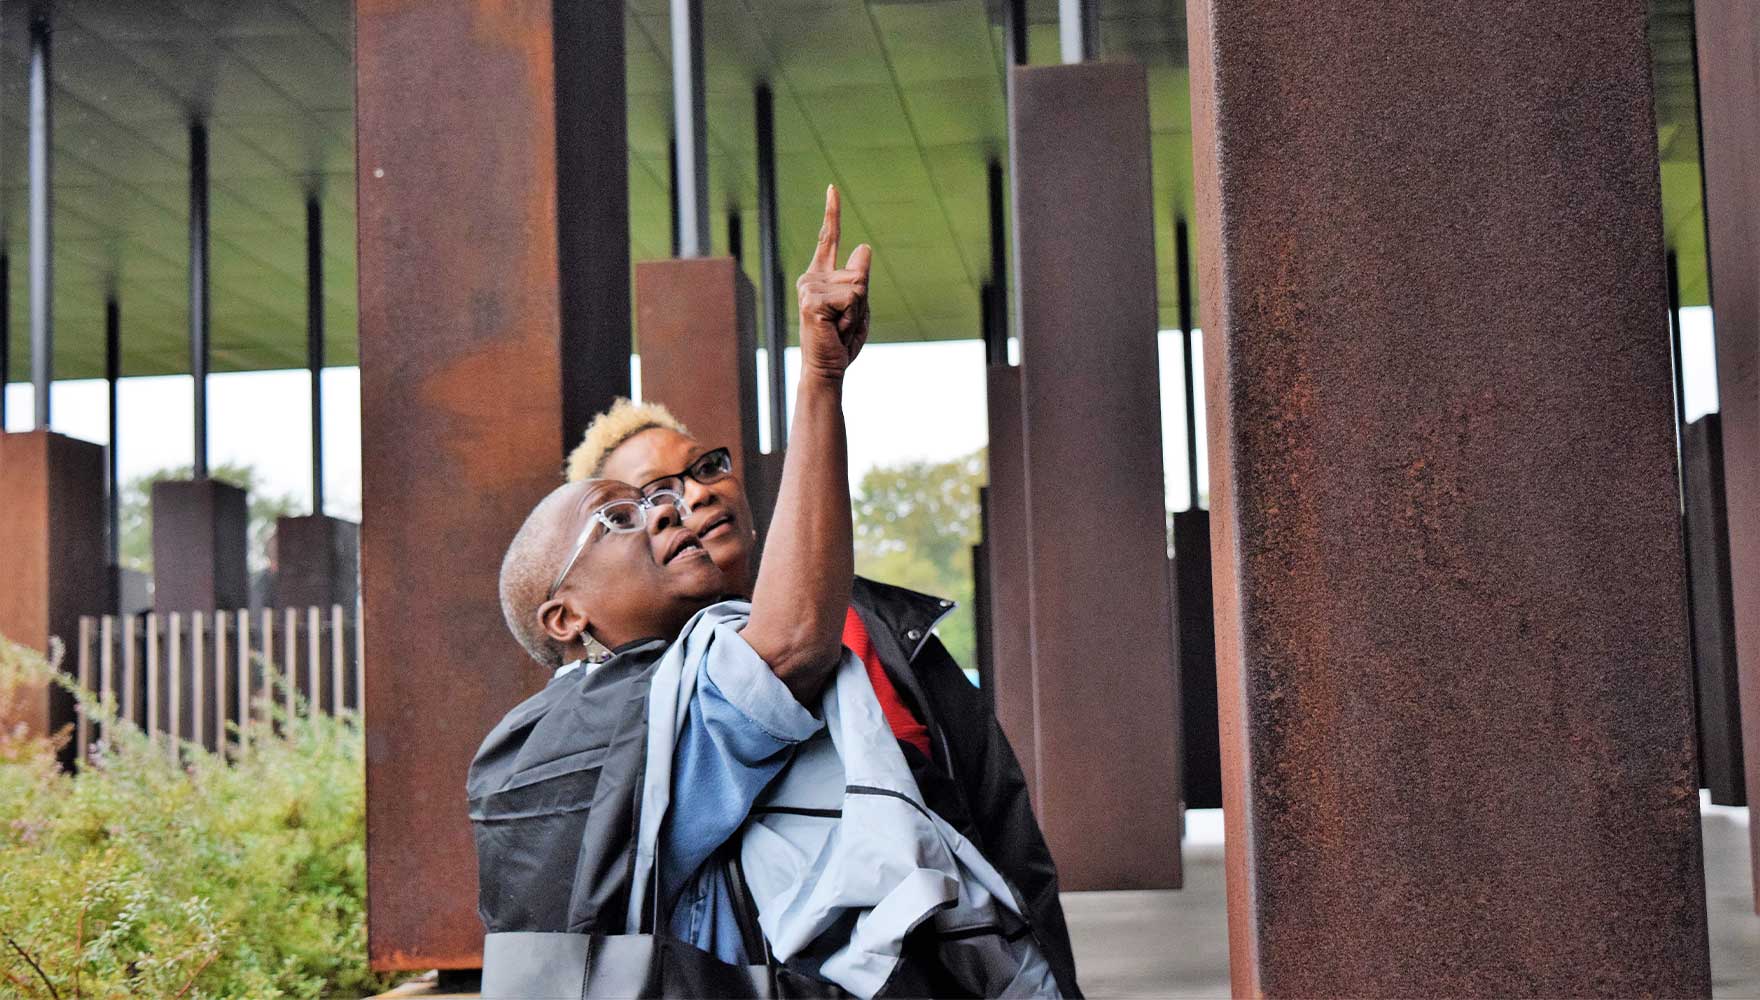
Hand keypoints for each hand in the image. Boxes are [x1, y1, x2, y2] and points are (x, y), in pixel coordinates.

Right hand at [797, 185, 870, 378]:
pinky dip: (852, 317)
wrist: (826, 368)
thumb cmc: (841, 339)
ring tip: (840, 327)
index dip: (832, 212)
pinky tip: (836, 328)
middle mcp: (811, 277)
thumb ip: (860, 278)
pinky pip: (852, 298)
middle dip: (862, 301)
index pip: (828, 238)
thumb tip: (864, 246)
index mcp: (820, 275)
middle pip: (859, 273)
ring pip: (858, 286)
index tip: (832, 188)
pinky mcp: (812, 301)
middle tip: (844, 323)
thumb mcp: (858, 304)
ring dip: (858, 312)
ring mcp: (808, 288)